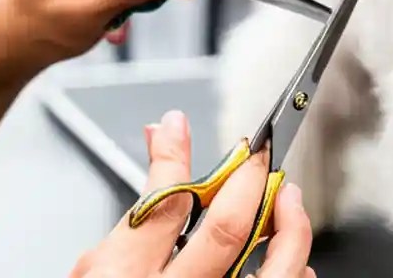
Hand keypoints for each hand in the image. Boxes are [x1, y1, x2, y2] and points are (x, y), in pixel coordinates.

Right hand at [71, 110, 315, 277]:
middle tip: (257, 157)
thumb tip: (160, 141)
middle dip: (251, 181)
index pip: (161, 203)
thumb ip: (135, 215)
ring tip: (289, 198)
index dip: (175, 156)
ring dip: (291, 225)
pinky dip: (295, 275)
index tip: (179, 128)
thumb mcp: (97, 271)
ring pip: (274, 272)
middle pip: (227, 230)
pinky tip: (296, 262)